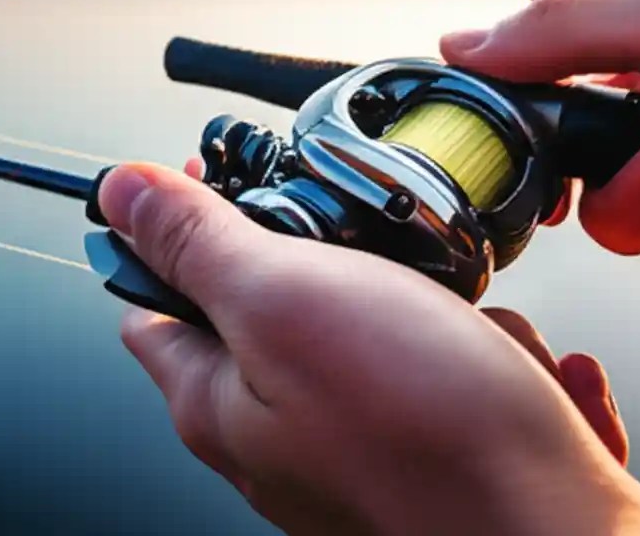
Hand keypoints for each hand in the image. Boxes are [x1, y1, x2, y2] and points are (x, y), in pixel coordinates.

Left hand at [99, 163, 639, 535]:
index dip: (175, 229)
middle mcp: (282, 436)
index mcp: (218, 401)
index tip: (227, 178)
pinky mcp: (441, 461)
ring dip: (442, 313)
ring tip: (467, 336)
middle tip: (384, 258)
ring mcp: (365, 451)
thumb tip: (123, 192)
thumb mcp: (283, 302)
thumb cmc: (426, 445)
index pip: (154, 299)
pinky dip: (500, 365)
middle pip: (286, 307)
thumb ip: (198, 244)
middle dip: (349, 263)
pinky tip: (516, 377)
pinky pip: (468, 379)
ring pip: (394, 333)